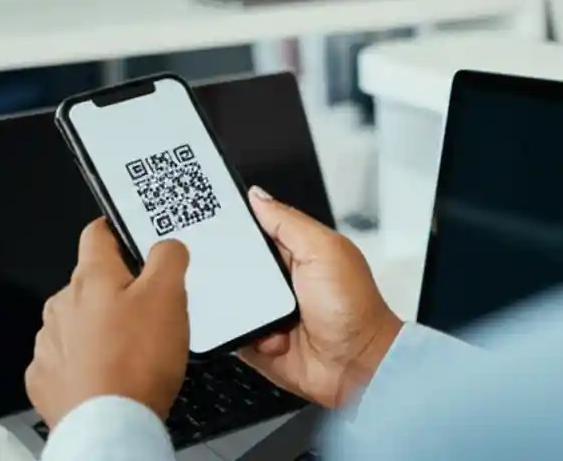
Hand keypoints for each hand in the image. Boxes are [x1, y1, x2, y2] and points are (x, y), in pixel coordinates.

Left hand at [26, 218, 190, 428]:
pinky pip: (66, 358)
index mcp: (92, 278)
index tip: (126, 234)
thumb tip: (166, 245)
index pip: (96, 234)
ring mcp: (49, 342)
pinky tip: (109, 374)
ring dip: (99, 328)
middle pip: (90, 282)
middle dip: (116, 291)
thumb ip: (168, 258)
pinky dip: (85, 362)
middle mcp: (62, 305)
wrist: (109, 424)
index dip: (114, 230)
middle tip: (149, 310)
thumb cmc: (137, 361)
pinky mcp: (45, 377)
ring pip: (77, 321)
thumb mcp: (170, 295)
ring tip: (132, 350)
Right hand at [239, 187, 403, 408]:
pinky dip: (240, 334)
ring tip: (266, 313)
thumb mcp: (322, 251)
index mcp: (295, 251)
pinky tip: (268, 337)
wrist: (355, 365)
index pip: (253, 229)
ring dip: (237, 306)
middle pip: (232, 265)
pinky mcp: (256, 341)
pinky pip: (229, 332)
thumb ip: (288, 222)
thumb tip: (257, 196)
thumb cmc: (352, 307)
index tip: (207, 219)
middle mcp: (278, 280)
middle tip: (231, 274)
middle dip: (226, 270)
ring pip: (226, 299)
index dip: (232, 224)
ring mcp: (266, 312)